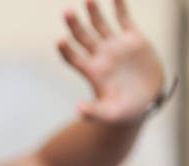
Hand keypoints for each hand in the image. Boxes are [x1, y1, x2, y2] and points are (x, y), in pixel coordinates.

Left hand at [58, 0, 163, 123]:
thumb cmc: (124, 111)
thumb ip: (94, 112)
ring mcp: (116, 46)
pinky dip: (120, 7)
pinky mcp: (133, 39)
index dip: (66, 50)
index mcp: (92, 72)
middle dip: (74, 25)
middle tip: (66, 12)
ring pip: (100, 25)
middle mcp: (100, 56)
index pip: (73, 58)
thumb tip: (78, 110)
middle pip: (82, 37)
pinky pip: (124, 19)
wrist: (146, 102)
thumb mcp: (110, 115)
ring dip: (93, 12)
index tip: (59, 41)